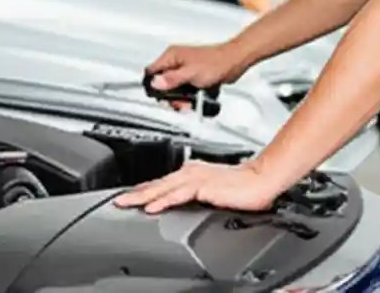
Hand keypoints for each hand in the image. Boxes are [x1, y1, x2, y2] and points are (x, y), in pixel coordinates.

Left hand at [112, 159, 282, 213]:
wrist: (262, 180)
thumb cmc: (243, 186)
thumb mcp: (212, 190)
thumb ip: (196, 194)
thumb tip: (183, 203)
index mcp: (191, 172)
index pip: (161, 182)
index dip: (143, 190)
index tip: (127, 197)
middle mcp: (190, 172)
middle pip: (156, 184)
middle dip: (135, 193)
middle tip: (117, 201)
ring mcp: (195, 178)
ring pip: (162, 188)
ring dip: (142, 196)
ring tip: (126, 204)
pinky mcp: (203, 187)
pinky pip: (178, 195)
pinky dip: (163, 200)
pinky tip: (152, 207)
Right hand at [147, 42, 252, 92]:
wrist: (233, 62)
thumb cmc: (216, 63)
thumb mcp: (190, 73)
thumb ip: (171, 79)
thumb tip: (155, 84)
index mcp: (172, 56)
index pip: (152, 71)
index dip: (153, 85)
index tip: (160, 96)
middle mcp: (176, 61)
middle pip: (162, 82)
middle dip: (170, 95)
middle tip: (179, 101)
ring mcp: (185, 68)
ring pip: (174, 88)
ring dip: (181, 97)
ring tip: (189, 102)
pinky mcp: (193, 75)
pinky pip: (185, 89)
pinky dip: (189, 96)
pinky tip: (195, 98)